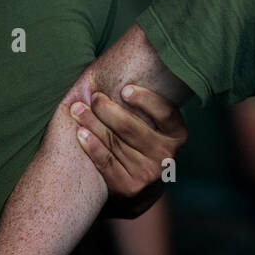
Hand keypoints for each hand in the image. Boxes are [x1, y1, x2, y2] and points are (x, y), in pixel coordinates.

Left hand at [70, 83, 186, 204]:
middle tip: (93, 97)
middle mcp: (166, 155)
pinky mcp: (130, 187)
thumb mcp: (156, 126)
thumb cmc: (144, 143)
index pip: (165, 113)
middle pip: (132, 128)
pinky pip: (106, 162)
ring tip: (77, 109)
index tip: (124, 89)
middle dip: (108, 109)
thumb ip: (147, 106)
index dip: (145, 99)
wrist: (142, 190)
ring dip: (92, 124)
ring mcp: (149, 173)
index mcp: (177, 135)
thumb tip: (131, 64)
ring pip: (114, 143)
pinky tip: (80, 133)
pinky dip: (91, 146)